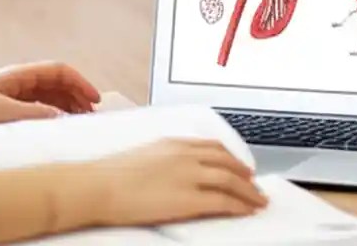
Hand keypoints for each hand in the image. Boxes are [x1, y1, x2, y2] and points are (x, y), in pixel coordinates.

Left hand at [0, 61, 101, 130]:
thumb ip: (32, 114)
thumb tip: (61, 117)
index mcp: (19, 75)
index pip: (59, 71)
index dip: (80, 82)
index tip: (95, 100)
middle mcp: (18, 82)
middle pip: (58, 83)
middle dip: (78, 96)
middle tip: (91, 116)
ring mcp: (12, 95)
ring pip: (49, 97)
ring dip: (66, 107)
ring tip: (78, 124)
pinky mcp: (5, 110)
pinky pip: (37, 109)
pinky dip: (51, 116)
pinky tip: (55, 129)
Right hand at [71, 137, 267, 227]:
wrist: (98, 186)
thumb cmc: (109, 175)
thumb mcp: (142, 156)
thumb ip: (164, 159)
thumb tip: (174, 170)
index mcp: (173, 144)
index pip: (212, 147)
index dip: (230, 158)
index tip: (239, 166)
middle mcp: (186, 156)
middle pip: (227, 163)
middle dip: (244, 175)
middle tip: (254, 185)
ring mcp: (189, 176)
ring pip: (231, 182)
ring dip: (249, 192)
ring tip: (258, 201)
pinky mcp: (189, 199)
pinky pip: (224, 202)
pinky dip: (240, 206)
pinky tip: (247, 211)